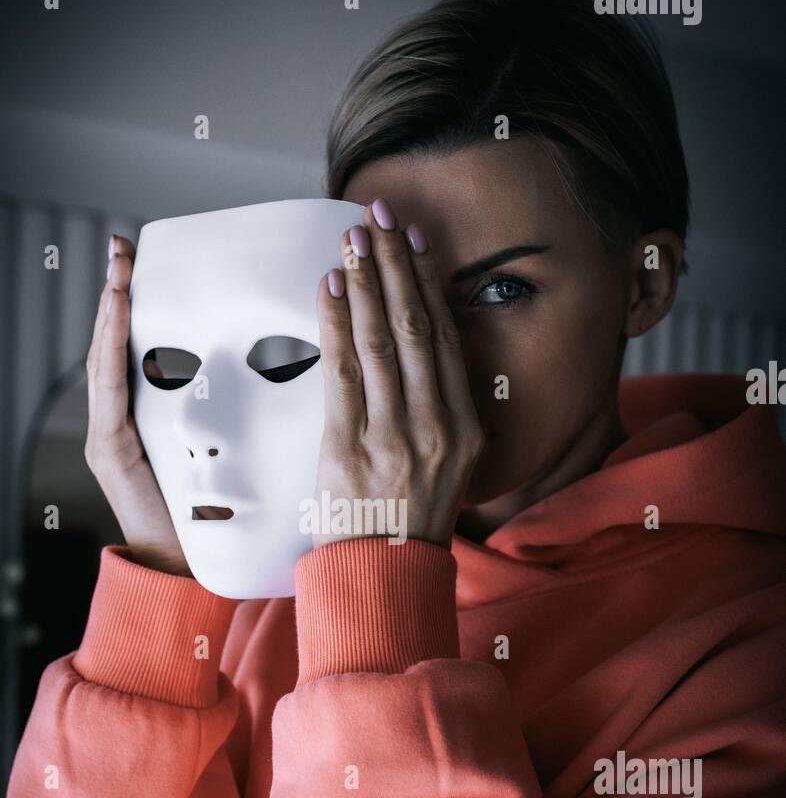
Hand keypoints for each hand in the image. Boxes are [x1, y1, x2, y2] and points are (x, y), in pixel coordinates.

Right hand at [84, 234, 192, 576]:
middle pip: (113, 344)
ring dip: (111, 310)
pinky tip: (118, 311)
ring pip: (105, 359)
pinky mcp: (110, 450)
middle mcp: (117, 422)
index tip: (140, 259)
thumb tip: (264, 372)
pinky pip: (109, 388)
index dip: (135, 305)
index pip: (134, 349)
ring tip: (118, 267)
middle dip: (116, 293)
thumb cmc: (212, 518)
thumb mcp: (220, 453)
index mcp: (142, 418)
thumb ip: (224, 416)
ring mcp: (108, 435)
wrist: (186, 572)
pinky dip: (112, 346)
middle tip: (122, 245)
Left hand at [312, 200, 484, 551]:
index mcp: (466, 429)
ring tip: (352, 237)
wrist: (382, 580)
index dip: (428, 283)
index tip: (413, 241)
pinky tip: (332, 286)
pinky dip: (338, 324)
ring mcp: (396, 439)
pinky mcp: (351, 450)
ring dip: (367, 282)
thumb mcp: (446, 469)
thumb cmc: (406, 522)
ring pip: (383, 342)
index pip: (446, 339)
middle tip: (379, 217)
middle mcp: (439, 428)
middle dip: (396, 265)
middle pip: (417, 328)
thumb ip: (438, 414)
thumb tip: (416, 354)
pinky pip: (344, 373)